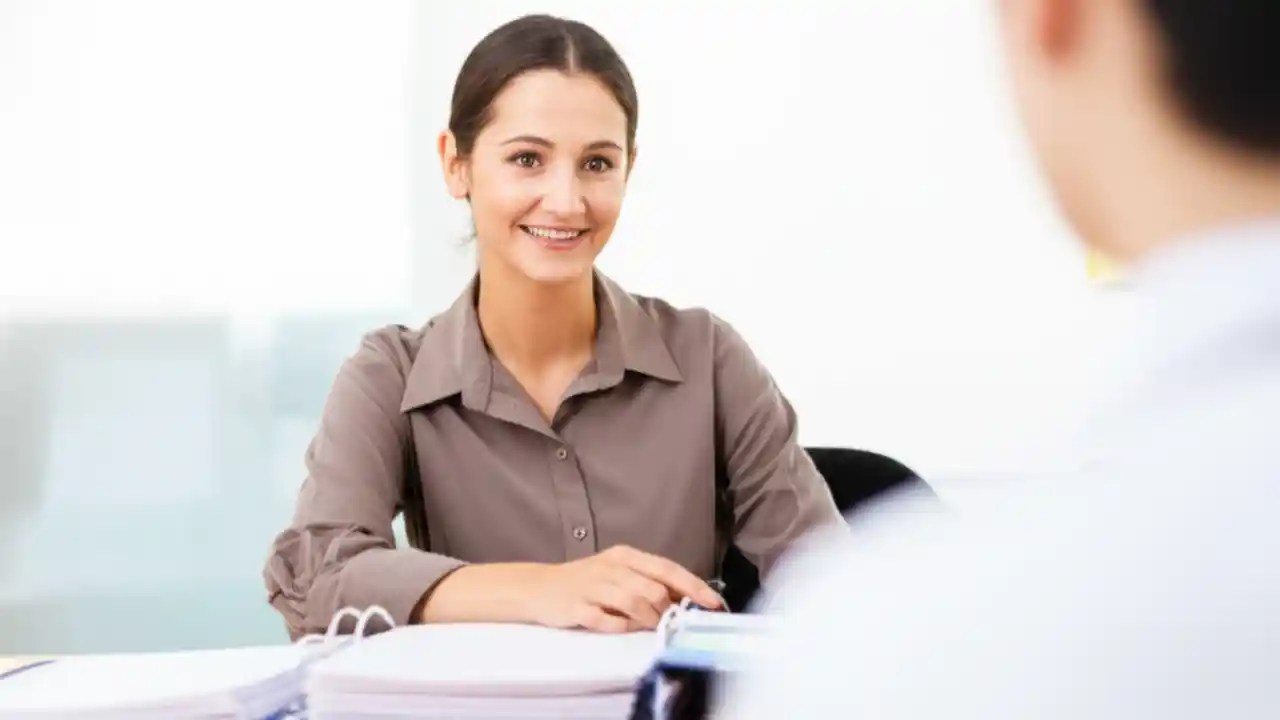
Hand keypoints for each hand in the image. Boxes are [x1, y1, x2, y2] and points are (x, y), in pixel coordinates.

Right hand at [526, 545, 723, 632]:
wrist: (539, 587)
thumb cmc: (586, 581)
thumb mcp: (618, 573)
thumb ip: (649, 582)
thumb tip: (685, 599)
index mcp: (625, 556)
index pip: (667, 569)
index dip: (693, 587)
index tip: (713, 603)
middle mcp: (611, 567)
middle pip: (653, 589)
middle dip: (666, 610)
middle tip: (666, 621)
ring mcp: (593, 586)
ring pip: (634, 604)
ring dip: (647, 620)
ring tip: (646, 626)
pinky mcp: (577, 606)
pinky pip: (607, 621)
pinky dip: (620, 627)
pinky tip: (619, 626)